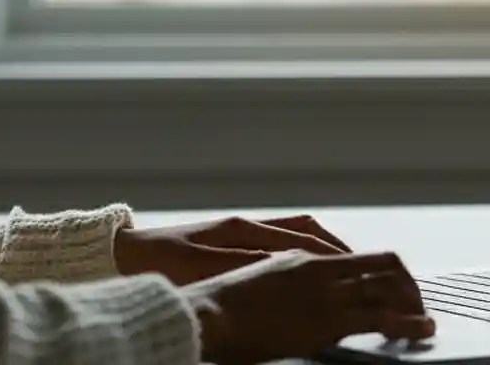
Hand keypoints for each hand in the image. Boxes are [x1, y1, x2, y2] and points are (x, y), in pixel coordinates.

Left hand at [114, 214, 351, 284]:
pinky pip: (278, 239)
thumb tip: (284, 262)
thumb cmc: (159, 263)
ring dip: (321, 245)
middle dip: (335, 246)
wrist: (124, 253)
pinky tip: (308, 265)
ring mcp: (239, 230)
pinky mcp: (230, 239)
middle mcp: (245, 224)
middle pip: (303, 229)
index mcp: (241, 228)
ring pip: (293, 231)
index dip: (329, 252)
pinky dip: (301, 249)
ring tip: (345, 264)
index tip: (355, 265)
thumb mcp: (202, 265)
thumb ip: (243, 264)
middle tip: (364, 264)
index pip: (298, 237)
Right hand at [183, 250, 435, 364]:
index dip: (387, 273)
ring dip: (413, 305)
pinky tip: (421, 331)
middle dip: (407, 285)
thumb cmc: (222, 308)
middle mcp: (321, 269)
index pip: (360, 258)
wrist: (207, 317)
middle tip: (417, 306)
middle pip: (384, 264)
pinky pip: (381, 317)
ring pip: (389, 287)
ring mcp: (326, 293)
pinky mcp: (327, 320)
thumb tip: (298, 299)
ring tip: (424, 322)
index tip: (397, 290)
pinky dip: (409, 323)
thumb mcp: (259, 284)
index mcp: (304, 259)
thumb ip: (286, 284)